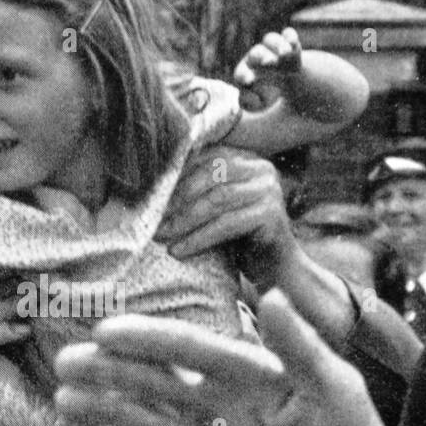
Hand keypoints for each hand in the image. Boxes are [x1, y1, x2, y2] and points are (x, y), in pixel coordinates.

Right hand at [54, 289, 394, 425]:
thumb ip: (298, 346)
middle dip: (109, 372)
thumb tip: (269, 295)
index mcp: (243, 370)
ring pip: (143, 421)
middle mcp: (214, 400)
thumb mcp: (332, 387)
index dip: (147, 340)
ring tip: (62, 403)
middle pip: (152, 381)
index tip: (106, 331)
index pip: (187, 348)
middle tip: (65, 364)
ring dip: (103, 412)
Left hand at [156, 145, 293, 290]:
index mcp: (246, 158)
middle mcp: (261, 168)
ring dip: (183, 220)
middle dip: (177, 199)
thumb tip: (152, 187)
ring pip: (217, 200)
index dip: (176, 176)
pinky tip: (179, 251)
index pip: (205, 158)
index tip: (150, 196)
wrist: (275, 268)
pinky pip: (227, 224)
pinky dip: (199, 238)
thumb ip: (197, 191)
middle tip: (153, 221)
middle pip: (210, 176)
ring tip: (161, 237)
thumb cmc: (239, 237)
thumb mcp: (217, 207)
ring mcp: (269, 190)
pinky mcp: (271, 215)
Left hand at [234, 27, 302, 110]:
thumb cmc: (266, 94)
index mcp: (245, 71)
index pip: (241, 72)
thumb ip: (248, 103)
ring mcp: (272, 48)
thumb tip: (246, 96)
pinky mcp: (288, 43)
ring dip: (277, 45)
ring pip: (270, 40)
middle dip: (261, 56)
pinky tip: (292, 42)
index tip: (250, 81)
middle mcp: (256, 56)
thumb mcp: (257, 104)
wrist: (286, 82)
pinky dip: (290, 36)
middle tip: (268, 62)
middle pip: (256, 52)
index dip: (245, 75)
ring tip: (285, 54)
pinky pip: (288, 34)